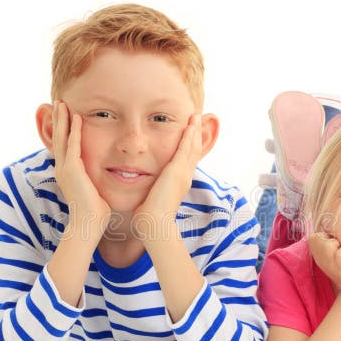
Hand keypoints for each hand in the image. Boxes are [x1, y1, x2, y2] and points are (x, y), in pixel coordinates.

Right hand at [52, 102, 110, 241]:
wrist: (88, 224)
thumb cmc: (95, 212)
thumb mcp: (94, 190)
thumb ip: (96, 179)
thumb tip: (108, 175)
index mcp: (67, 173)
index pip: (65, 146)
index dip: (64, 130)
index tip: (66, 115)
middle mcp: (63, 168)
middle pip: (58, 138)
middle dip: (58, 120)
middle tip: (58, 103)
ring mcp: (65, 168)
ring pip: (62, 138)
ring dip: (62, 119)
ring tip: (61, 103)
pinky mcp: (72, 170)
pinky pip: (73, 145)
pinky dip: (74, 130)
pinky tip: (77, 117)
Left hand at [133, 114, 202, 239]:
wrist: (154, 223)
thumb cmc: (149, 217)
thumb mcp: (152, 200)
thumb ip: (150, 193)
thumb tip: (143, 195)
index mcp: (179, 183)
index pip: (186, 161)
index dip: (189, 147)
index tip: (189, 135)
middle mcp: (185, 177)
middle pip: (194, 151)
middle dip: (195, 136)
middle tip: (197, 120)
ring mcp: (183, 173)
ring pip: (192, 147)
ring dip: (194, 131)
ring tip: (196, 117)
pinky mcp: (178, 170)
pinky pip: (186, 148)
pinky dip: (189, 135)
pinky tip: (190, 124)